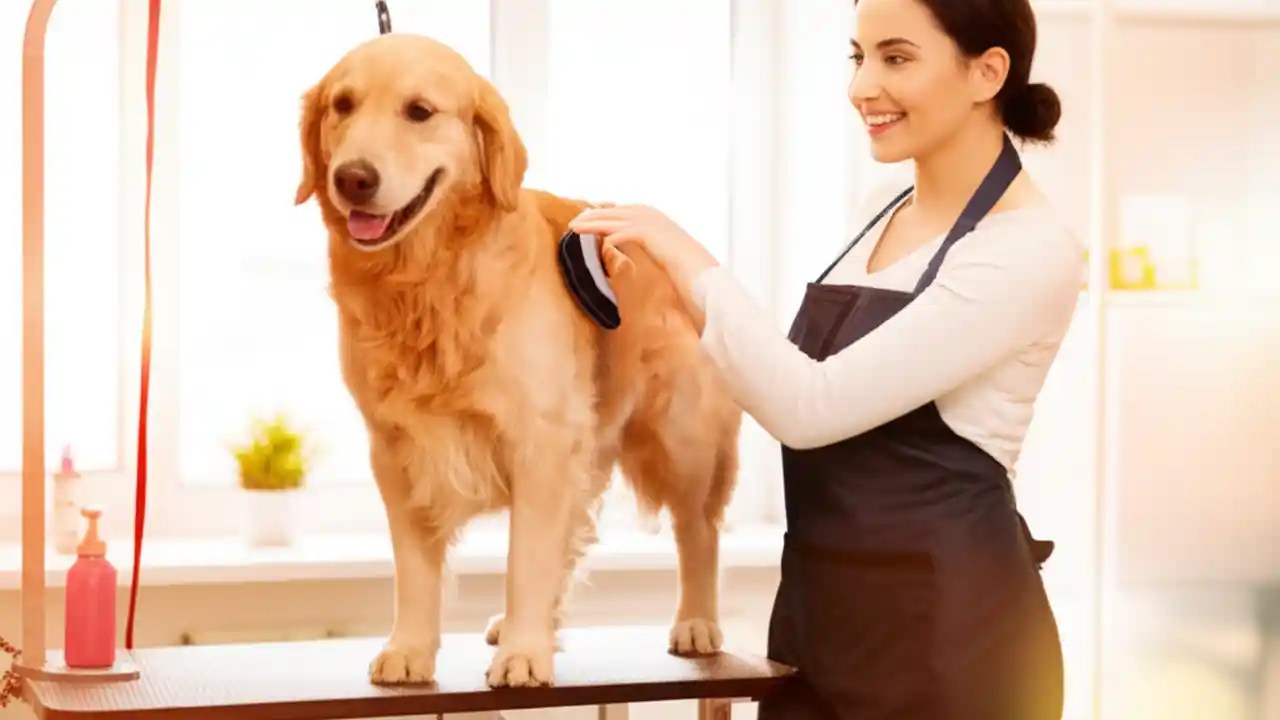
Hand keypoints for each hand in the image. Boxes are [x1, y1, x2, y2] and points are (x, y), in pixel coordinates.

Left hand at [568, 205, 719, 294]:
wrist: (698, 270)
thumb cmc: (679, 263)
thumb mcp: (656, 247)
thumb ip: (639, 242)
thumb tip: (619, 245)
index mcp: (650, 213)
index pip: (618, 209)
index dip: (600, 214)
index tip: (585, 220)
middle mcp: (648, 212)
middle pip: (611, 211)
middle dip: (591, 216)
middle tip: (573, 223)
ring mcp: (648, 221)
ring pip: (611, 220)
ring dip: (591, 224)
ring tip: (574, 229)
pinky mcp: (648, 232)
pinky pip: (620, 234)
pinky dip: (607, 239)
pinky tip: (597, 245)